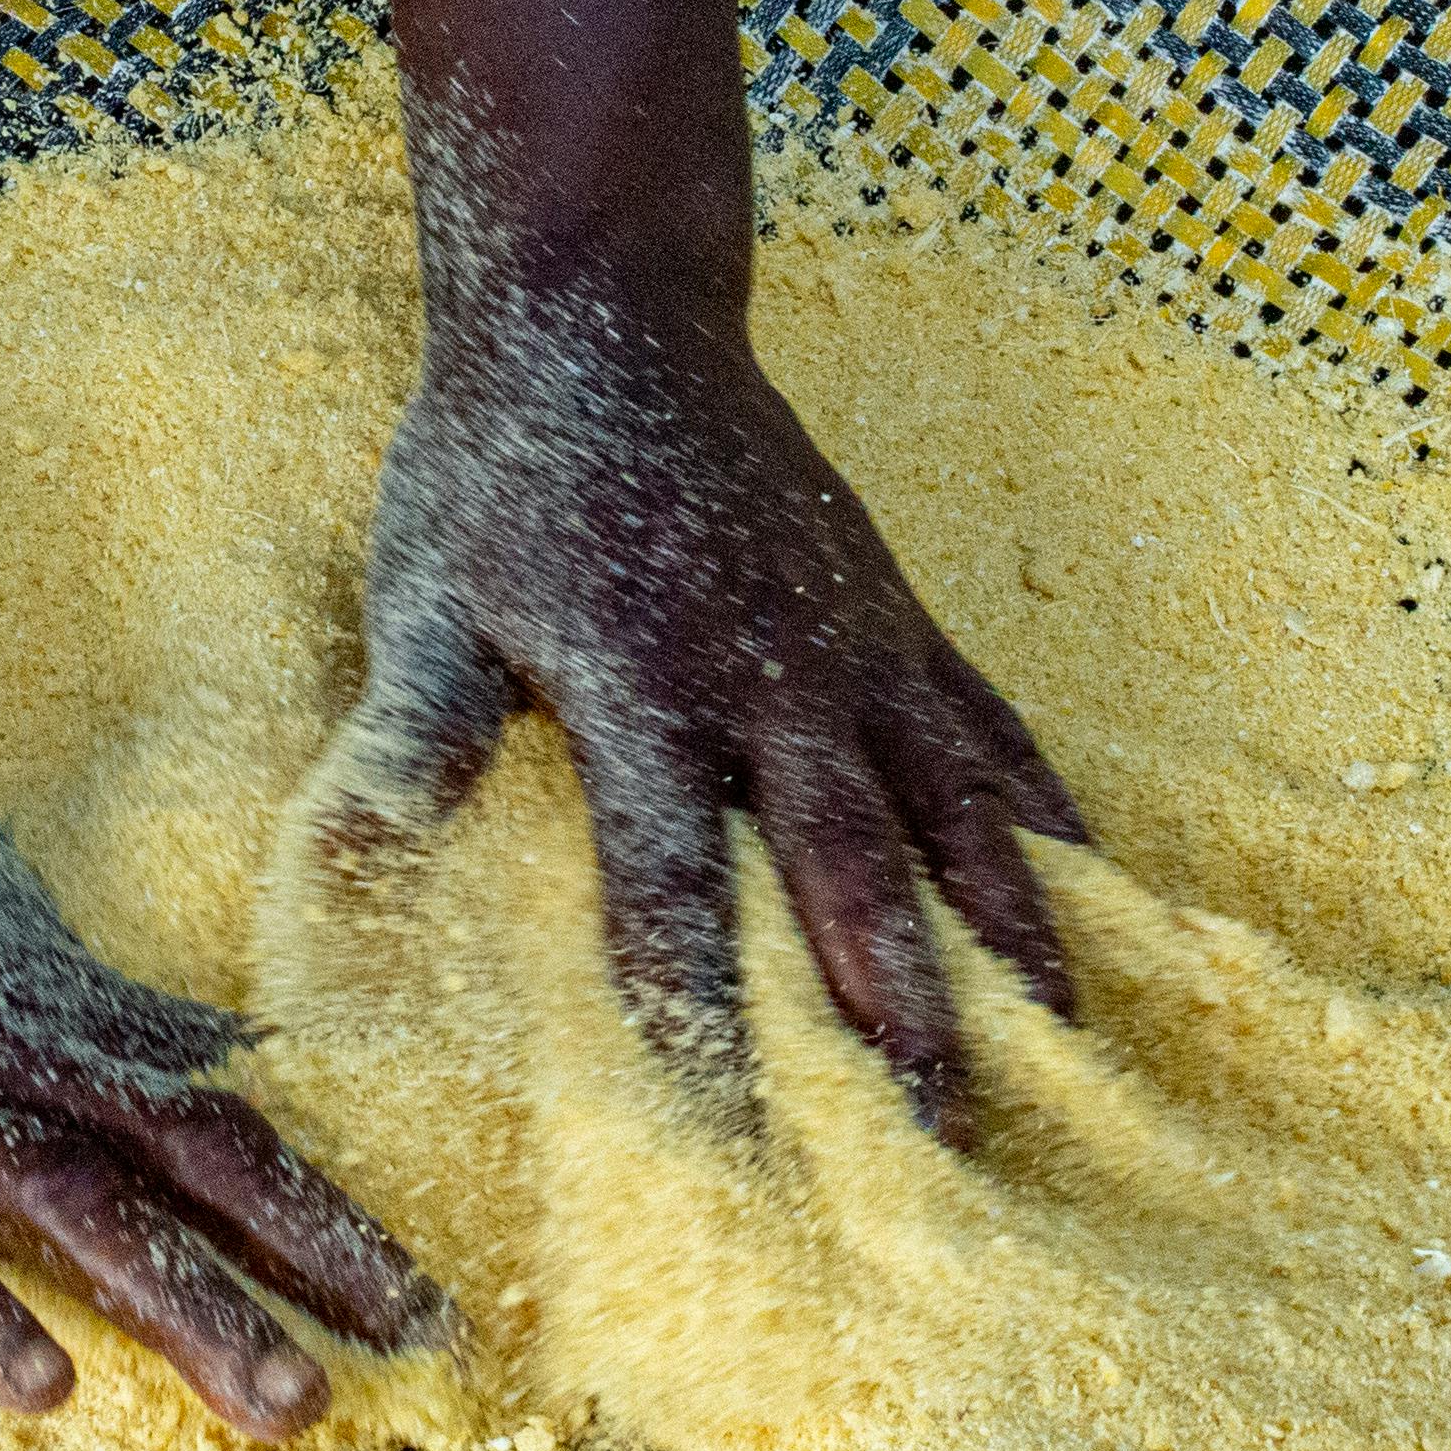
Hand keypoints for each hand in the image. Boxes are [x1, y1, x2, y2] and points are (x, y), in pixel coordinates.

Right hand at [0, 685, 431, 1434]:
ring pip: (77, 1215)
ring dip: (192, 1308)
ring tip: (287, 1400)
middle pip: (188, 1161)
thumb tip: (211, 1034)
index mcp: (36, 997)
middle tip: (418, 1347)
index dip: (326, 1200)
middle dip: (312, 1257)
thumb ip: (80, 982)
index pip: (215, 1111)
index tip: (425, 1292)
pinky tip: (45, 1390)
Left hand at [340, 263, 1085, 1123]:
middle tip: (941, 1142)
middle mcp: (774, 684)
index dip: (705, 1017)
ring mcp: (855, 649)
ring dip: (1006, 936)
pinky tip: (1089, 893)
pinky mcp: (898, 615)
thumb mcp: (427, 591)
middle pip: (850, 877)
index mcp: (645, 695)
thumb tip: (361, 848)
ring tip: (1057, 1050)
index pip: (674, 891)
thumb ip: (421, 725)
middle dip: (898, 1017)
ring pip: (954, 813)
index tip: (739, 1138)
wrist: (608, 309)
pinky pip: (990, 729)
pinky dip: (1041, 816)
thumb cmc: (500, 468)